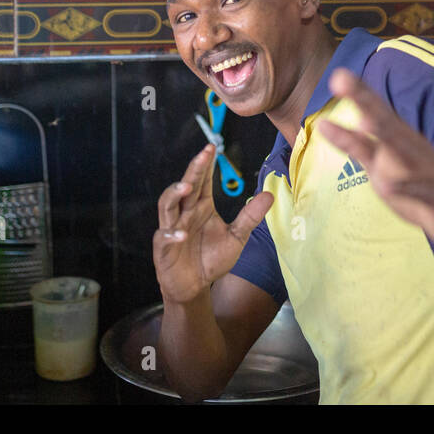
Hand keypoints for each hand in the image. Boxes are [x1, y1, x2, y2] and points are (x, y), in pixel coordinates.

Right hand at [153, 143, 272, 304]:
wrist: (195, 286)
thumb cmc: (211, 258)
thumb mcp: (236, 237)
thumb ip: (250, 216)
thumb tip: (269, 195)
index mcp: (200, 207)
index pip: (202, 181)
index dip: (205, 164)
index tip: (212, 147)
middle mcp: (185, 213)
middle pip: (185, 186)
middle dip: (193, 169)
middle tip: (203, 154)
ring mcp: (172, 228)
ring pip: (167, 205)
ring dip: (174, 194)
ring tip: (185, 186)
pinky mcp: (164, 248)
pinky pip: (164, 237)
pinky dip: (171, 234)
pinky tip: (182, 233)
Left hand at [318, 68, 433, 250]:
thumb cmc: (420, 186)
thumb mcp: (384, 167)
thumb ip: (362, 147)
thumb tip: (340, 123)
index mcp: (398, 140)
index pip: (376, 112)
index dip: (358, 94)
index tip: (338, 74)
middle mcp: (409, 148)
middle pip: (385, 122)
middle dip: (364, 100)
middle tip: (340, 78)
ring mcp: (422, 170)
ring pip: (400, 149)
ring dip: (383, 133)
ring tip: (363, 118)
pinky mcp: (433, 196)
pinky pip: (418, 191)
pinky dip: (405, 187)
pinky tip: (388, 184)